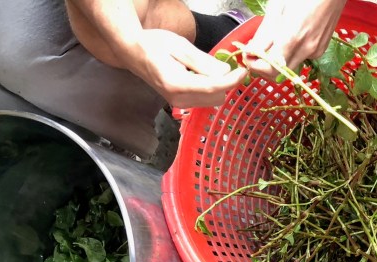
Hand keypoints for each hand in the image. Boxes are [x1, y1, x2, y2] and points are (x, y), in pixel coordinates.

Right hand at [128, 28, 245, 107]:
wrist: (133, 52)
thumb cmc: (153, 44)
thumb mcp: (180, 46)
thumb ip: (203, 62)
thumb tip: (225, 72)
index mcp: (177, 84)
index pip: (213, 87)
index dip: (232, 80)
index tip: (243, 71)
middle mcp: (178, 99)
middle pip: (216, 97)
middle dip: (225, 82)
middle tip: (225, 64)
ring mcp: (178, 103)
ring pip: (211, 100)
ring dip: (217, 86)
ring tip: (208, 67)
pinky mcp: (180, 103)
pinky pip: (203, 99)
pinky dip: (209, 88)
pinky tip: (201, 73)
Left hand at [242, 0, 346, 78]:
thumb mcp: (278, 7)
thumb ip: (264, 32)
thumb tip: (251, 50)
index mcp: (293, 37)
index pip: (271, 68)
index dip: (256, 67)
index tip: (247, 58)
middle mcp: (306, 49)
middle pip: (279, 74)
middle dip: (263, 68)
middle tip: (253, 56)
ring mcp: (315, 51)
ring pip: (289, 67)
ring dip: (275, 62)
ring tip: (268, 46)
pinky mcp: (320, 50)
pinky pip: (299, 59)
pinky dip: (288, 55)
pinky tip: (286, 40)